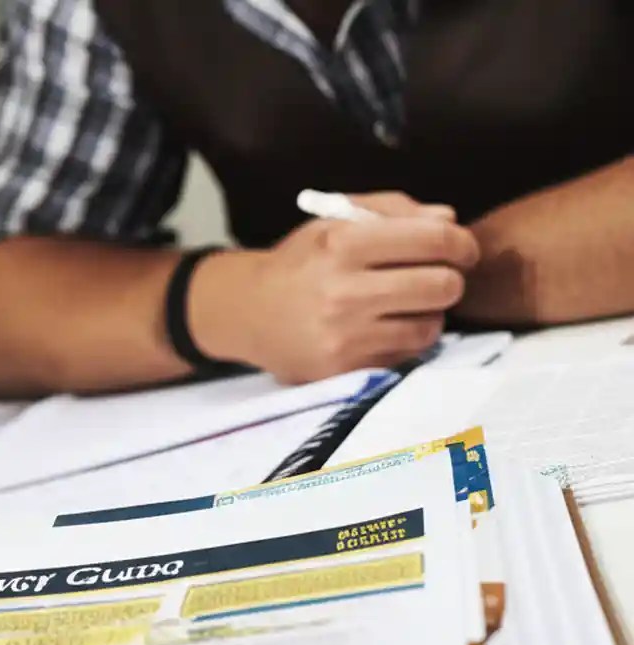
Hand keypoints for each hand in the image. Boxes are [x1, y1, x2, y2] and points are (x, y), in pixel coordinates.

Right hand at [189, 193, 479, 383]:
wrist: (248, 313)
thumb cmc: (300, 262)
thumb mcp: (334, 222)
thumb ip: (391, 211)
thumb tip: (449, 221)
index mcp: (342, 244)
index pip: (434, 241)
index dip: (462, 244)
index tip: (462, 249)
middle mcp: (343, 291)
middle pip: (443, 286)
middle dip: (450, 279)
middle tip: (438, 277)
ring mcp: (345, 335)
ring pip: (430, 325)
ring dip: (428, 314)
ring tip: (407, 305)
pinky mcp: (346, 368)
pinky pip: (406, 354)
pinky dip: (406, 339)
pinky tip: (386, 327)